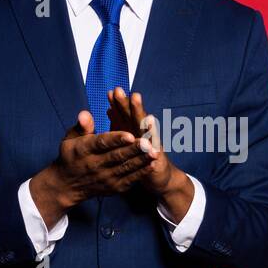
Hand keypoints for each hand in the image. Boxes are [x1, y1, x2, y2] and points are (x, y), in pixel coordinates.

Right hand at [30, 109, 150, 226]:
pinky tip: (152, 164)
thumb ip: (81, 126)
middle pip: (116, 156)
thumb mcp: (69, 139)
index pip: (101, 143)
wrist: (68, 185)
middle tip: (148, 142)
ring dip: (141, 160)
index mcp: (84, 150)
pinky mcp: (113, 186)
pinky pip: (129, 179)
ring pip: (125, 167)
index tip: (129, 134)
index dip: (116, 139)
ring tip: (155, 152)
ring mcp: (105, 177)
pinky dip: (141, 172)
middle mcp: (94, 165)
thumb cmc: (71, 156)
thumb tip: (85, 113)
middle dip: (133, 149)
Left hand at [106, 87, 194, 222]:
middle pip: (133, 116)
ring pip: (143, 125)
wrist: (159, 177)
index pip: (124, 115)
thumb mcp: (128, 140)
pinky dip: (151, 133)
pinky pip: (153, 143)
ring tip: (135, 97)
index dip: (117, 104)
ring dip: (139, 110)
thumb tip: (108, 109)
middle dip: (126, 102)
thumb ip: (119, 124)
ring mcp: (151, 143)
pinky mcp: (156, 155)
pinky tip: (149, 123)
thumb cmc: (141, 157)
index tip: (109, 92)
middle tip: (118, 90)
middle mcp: (143, 134)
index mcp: (133, 131)